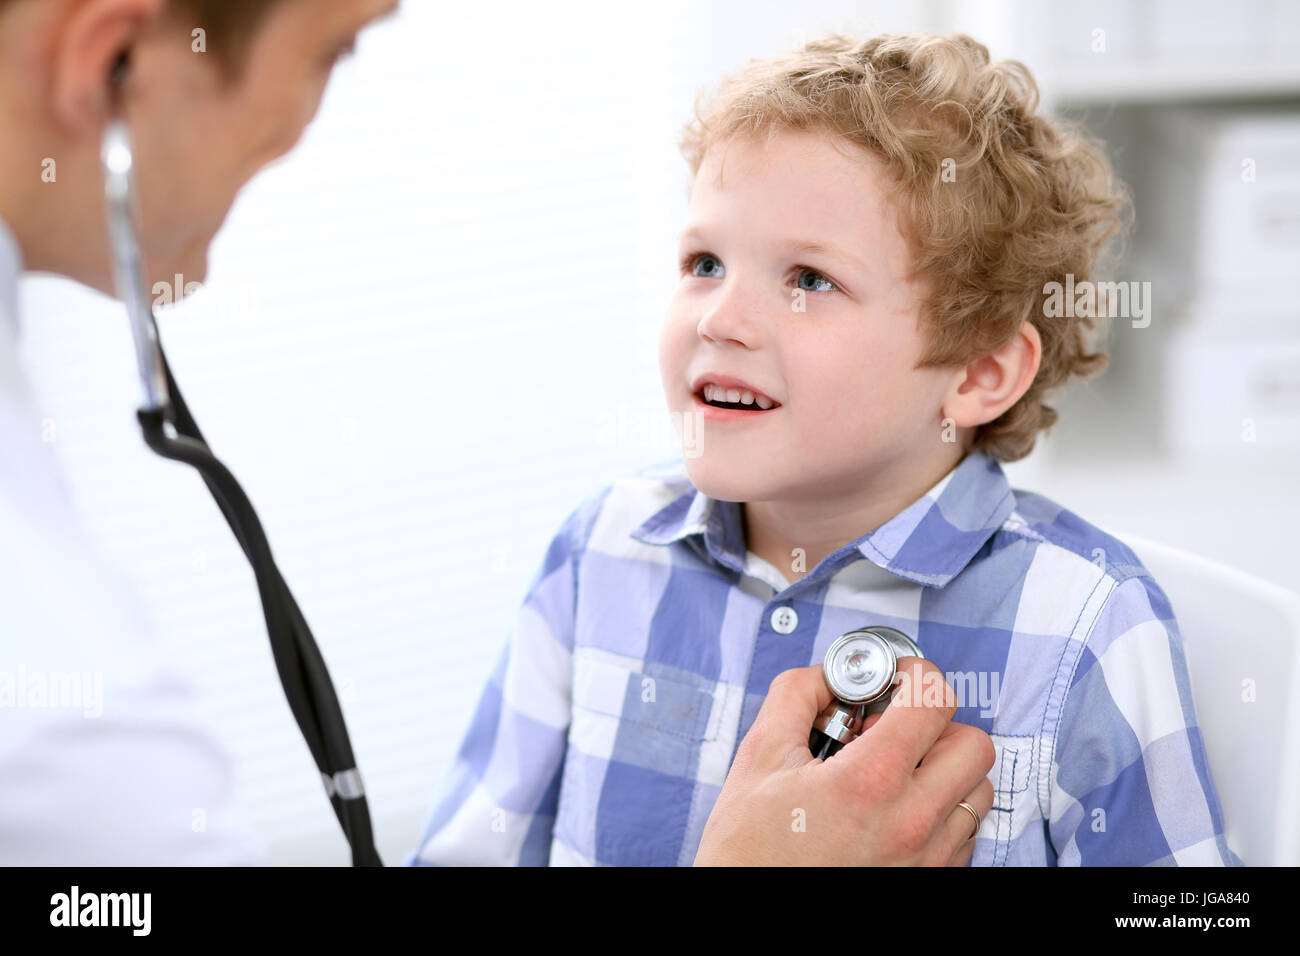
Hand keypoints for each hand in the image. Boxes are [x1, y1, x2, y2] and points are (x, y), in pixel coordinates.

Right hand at [693, 657, 994, 865]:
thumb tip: (827, 674)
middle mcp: (911, 823)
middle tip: (894, 727)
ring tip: (894, 771)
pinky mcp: (929, 881)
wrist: (748, 915)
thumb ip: (796, 697)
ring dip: (944, 767)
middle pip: (973, 745)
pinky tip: (893, 809)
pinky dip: (940, 810)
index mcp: (869, 782)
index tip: (895, 678)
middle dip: (936, 722)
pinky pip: (964, 833)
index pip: (933, 701)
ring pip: (977, 790)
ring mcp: (926, 859)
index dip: (915, 674)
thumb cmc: (748, 851)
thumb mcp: (759, 757)